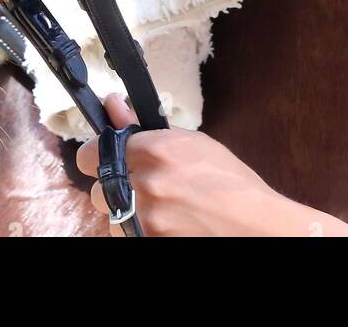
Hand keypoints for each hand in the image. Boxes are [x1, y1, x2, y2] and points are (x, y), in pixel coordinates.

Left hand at [76, 96, 347, 236]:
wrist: (256, 226)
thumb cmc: (231, 183)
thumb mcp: (192, 143)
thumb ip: (144, 128)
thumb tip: (112, 105)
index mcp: (154, 150)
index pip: (91, 154)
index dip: (95, 157)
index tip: (100, 160)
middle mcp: (145, 185)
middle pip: (99, 191)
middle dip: (116, 189)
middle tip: (143, 189)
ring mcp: (146, 220)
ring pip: (112, 218)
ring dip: (128, 214)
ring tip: (162, 211)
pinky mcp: (149, 243)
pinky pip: (127, 236)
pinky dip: (140, 231)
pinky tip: (165, 225)